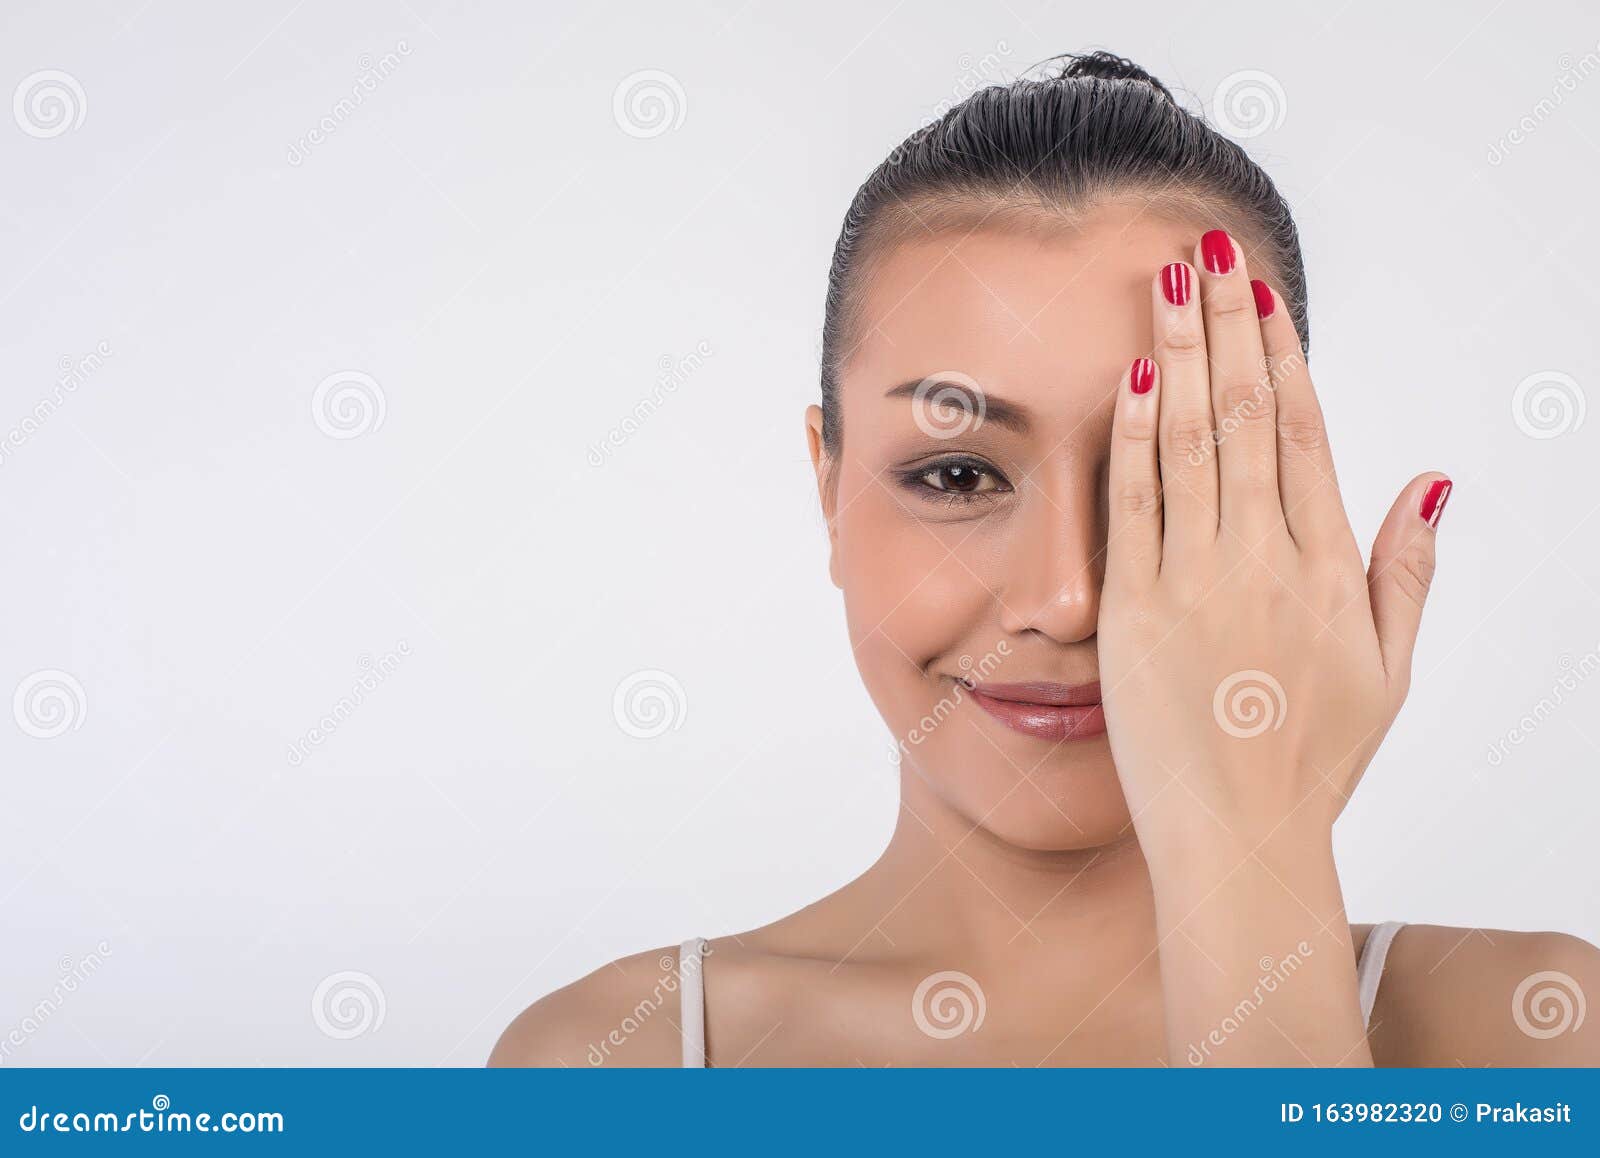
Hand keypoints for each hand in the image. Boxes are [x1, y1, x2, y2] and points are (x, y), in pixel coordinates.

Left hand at [1098, 229, 1449, 866]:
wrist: (1240, 840)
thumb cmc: (1314, 760)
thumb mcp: (1388, 669)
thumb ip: (1406, 571)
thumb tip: (1432, 479)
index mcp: (1326, 568)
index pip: (1303, 430)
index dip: (1281, 350)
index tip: (1262, 289)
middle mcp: (1264, 560)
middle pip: (1246, 415)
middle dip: (1226, 324)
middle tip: (1206, 247)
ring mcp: (1196, 582)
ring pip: (1190, 443)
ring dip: (1178, 354)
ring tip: (1166, 281)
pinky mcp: (1134, 612)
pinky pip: (1133, 506)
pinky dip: (1132, 439)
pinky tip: (1128, 378)